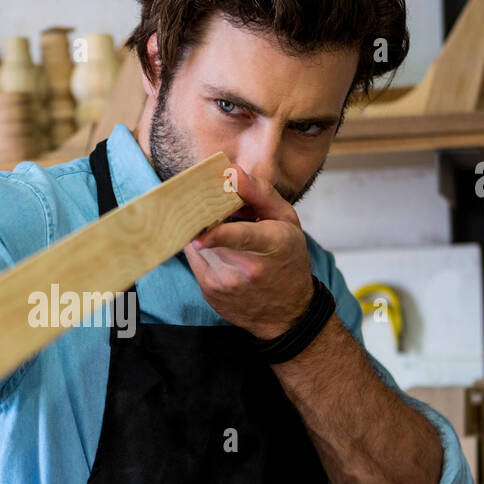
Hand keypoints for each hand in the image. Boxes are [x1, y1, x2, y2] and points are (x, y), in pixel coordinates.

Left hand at [183, 164, 313, 338]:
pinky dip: (203, 252)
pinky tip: (222, 255)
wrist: (287, 312)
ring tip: (228, 239)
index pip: (243, 237)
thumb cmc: (288, 259)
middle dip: (209, 217)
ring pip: (199, 245)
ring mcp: (225, 284)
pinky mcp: (209, 292)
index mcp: (273, 245)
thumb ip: (259, 194)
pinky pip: (195, 260)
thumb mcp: (287, 221)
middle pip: (212, 233)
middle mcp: (247, 269)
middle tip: (219, 211)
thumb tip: (230, 171)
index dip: (218, 234)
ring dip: (206, 235)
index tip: (199, 235)